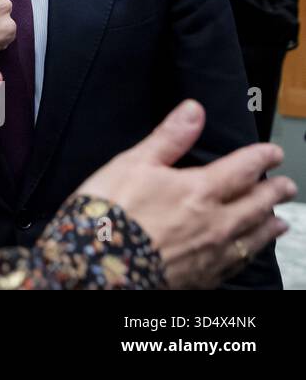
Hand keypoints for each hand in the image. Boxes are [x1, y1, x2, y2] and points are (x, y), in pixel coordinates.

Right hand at [75, 100, 295, 288]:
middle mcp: (215, 222)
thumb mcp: (134, 163)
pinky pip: (238, 264)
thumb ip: (169, 137)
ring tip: (280, 220)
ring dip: (269, 226)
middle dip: (274, 192)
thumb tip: (193, 110)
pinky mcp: (203, 277)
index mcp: (200, 190)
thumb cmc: (111, 211)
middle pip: (256, 204)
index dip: (262, 158)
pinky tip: (249, 252)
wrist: (100, 263)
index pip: (243, 169)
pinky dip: (250, 254)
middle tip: (287, 186)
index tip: (273, 153)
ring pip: (253, 237)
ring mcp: (212, 253)